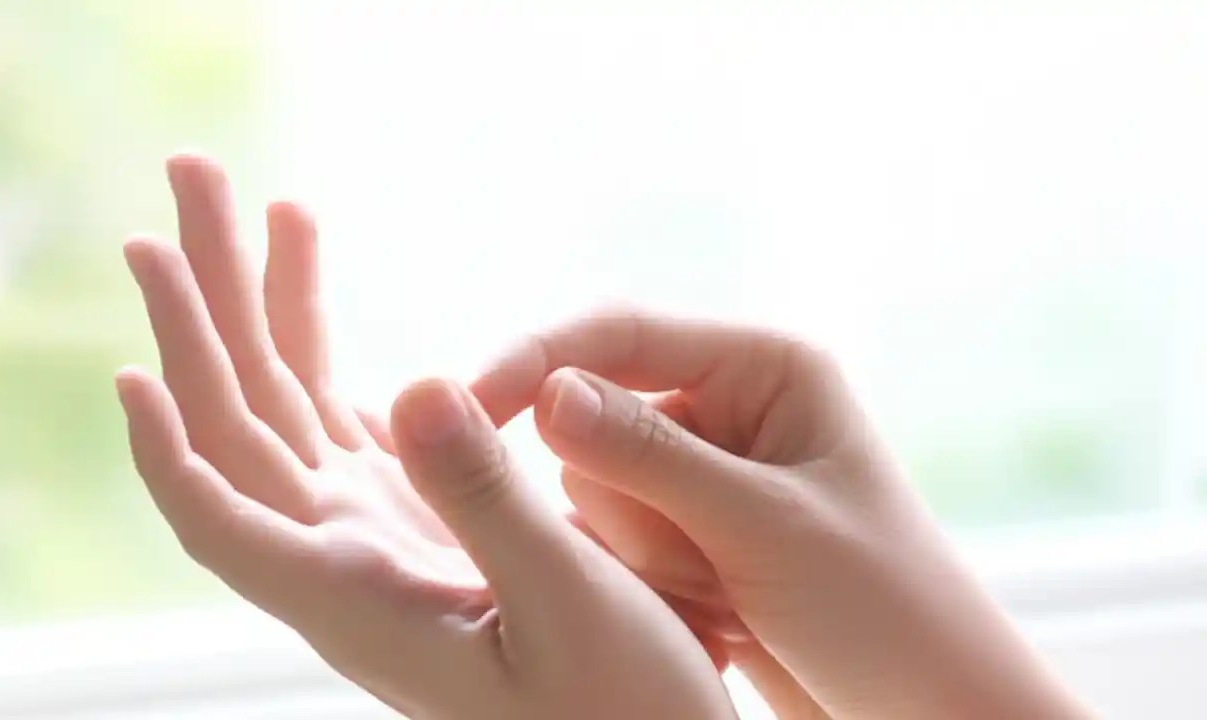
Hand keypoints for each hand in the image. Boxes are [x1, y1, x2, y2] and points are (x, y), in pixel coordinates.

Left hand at [115, 158, 736, 718]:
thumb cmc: (617, 708)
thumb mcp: (569, 605)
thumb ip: (487, 503)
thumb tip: (414, 384)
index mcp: (362, 600)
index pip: (223, 524)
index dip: (166, 449)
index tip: (131, 359)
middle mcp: (346, 562)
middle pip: (241, 427)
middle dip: (204, 305)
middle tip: (188, 180)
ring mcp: (375, 533)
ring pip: (286, 409)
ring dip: (257, 308)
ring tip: (249, 202)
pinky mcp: (413, 513)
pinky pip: (340, 417)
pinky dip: (318, 347)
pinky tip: (302, 289)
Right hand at [472, 311, 1090, 719]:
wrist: (923, 706)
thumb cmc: (884, 608)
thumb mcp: (767, 526)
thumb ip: (651, 458)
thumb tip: (545, 392)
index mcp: (763, 365)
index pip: (619, 331)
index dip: (536, 360)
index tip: (466, 406)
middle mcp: (725, 403)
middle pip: (594, 416)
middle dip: (631, 501)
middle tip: (710, 563)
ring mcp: (700, 469)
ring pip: (593, 486)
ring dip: (646, 553)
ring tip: (730, 593)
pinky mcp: (684, 526)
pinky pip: (610, 534)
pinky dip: (647, 580)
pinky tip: (720, 611)